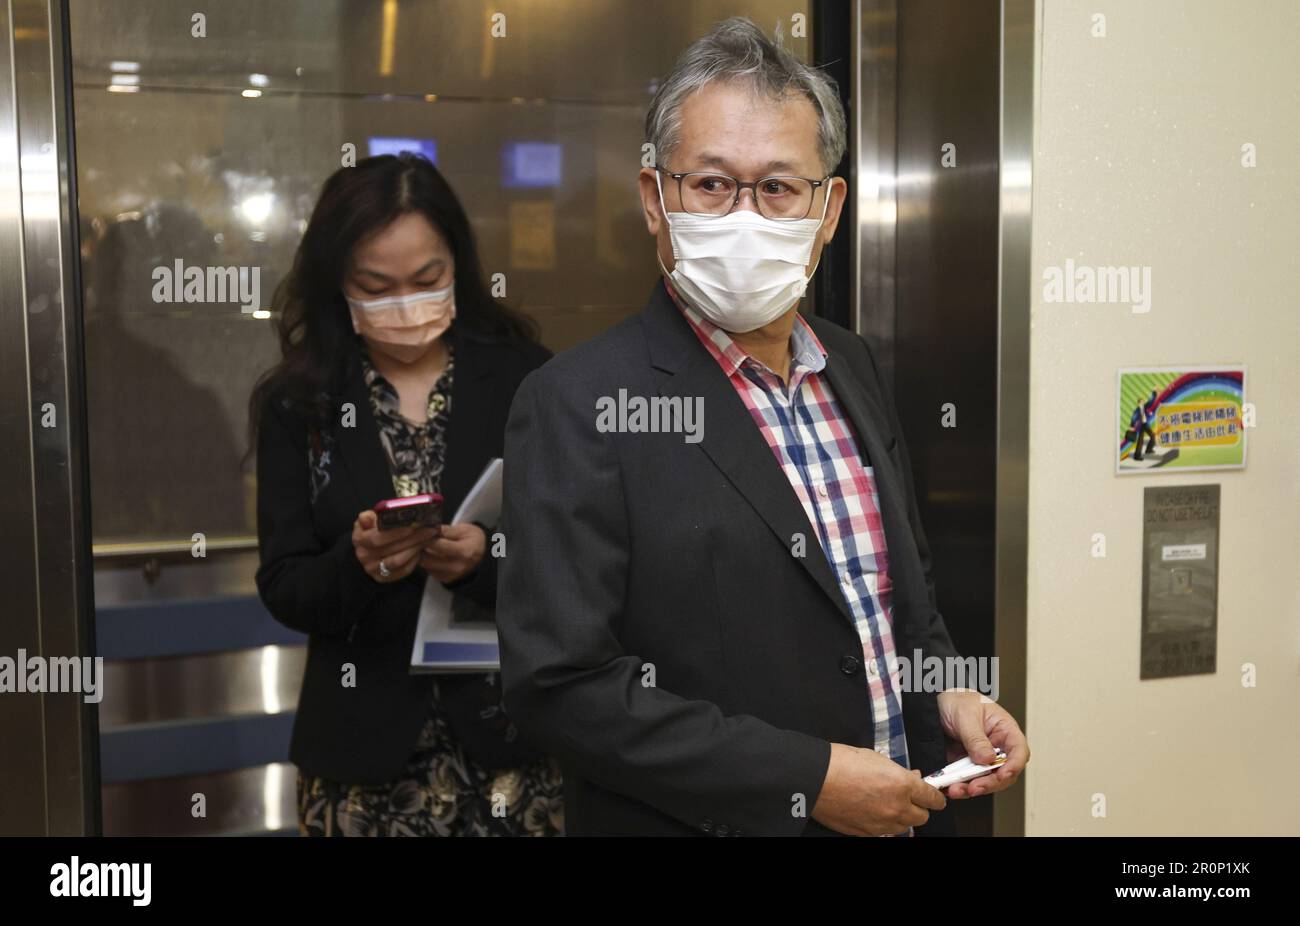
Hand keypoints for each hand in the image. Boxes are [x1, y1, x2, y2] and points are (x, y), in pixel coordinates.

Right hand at [351, 510, 438, 582]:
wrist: (370, 547)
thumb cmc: (373, 528)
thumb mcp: (369, 519)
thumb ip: (368, 517)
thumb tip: (366, 518)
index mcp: (359, 539)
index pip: (377, 538)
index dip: (396, 533)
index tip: (413, 526)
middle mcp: (363, 556)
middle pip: (392, 550)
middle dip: (413, 539)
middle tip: (429, 530)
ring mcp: (373, 569)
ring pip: (398, 561)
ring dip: (415, 549)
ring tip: (428, 539)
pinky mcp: (382, 578)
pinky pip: (403, 571)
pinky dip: (414, 560)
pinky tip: (421, 550)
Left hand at [419, 522, 486, 582]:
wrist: (482, 555)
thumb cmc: (472, 539)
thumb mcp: (464, 529)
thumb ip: (447, 530)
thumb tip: (431, 529)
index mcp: (464, 552)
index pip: (438, 545)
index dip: (427, 537)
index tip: (423, 532)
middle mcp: (457, 567)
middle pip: (428, 558)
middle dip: (422, 547)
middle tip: (422, 538)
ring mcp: (451, 575)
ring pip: (426, 565)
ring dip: (423, 554)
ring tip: (427, 545)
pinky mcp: (445, 579)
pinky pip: (429, 570)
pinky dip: (428, 561)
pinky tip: (432, 554)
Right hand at [811, 743, 946, 835]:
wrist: (815, 779)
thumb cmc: (841, 763)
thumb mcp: (876, 758)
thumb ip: (899, 772)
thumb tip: (913, 777)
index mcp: (903, 785)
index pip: (933, 798)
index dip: (935, 796)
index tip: (935, 795)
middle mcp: (897, 808)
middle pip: (923, 817)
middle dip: (918, 807)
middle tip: (908, 798)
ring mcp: (882, 824)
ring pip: (904, 827)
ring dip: (901, 817)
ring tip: (886, 804)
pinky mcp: (867, 833)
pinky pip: (884, 832)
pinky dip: (883, 824)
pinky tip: (871, 810)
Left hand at [935, 689, 1029, 798]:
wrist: (933, 703)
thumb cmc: (957, 700)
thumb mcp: (966, 715)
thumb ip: (976, 738)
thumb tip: (987, 758)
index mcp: (1004, 730)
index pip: (1019, 751)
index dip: (1014, 765)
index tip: (1003, 774)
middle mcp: (996, 747)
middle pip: (1003, 772)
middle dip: (990, 783)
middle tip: (974, 787)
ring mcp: (981, 758)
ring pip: (985, 780)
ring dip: (972, 788)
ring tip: (956, 789)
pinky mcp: (967, 766)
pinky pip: (968, 781)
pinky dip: (960, 787)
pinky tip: (951, 788)